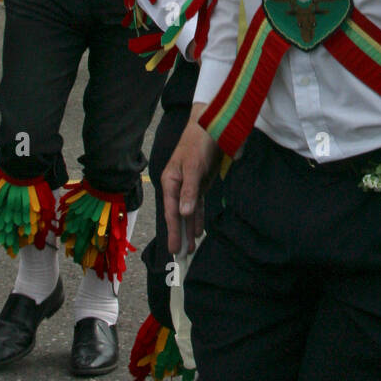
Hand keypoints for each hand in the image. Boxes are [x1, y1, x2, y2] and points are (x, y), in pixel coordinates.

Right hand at [162, 106, 221, 253]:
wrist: (211, 124)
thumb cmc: (198, 143)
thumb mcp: (193, 167)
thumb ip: (189, 191)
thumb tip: (183, 213)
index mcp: (170, 180)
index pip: (171, 211)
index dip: (172, 231)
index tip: (174, 249)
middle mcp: (177, 185)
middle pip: (177, 214)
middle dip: (179, 234)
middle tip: (181, 256)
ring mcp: (189, 185)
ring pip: (187, 211)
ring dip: (188, 228)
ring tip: (190, 248)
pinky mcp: (199, 182)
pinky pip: (196, 204)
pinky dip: (197, 217)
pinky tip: (197, 230)